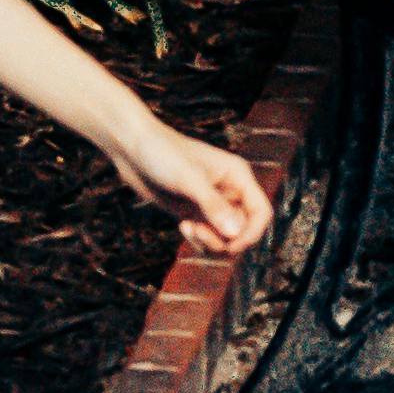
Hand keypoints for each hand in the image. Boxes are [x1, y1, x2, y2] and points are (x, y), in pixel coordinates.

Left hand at [117, 120, 272, 254]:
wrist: (132, 147)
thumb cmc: (163, 154)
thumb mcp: (189, 179)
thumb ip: (213, 206)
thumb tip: (235, 235)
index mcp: (238, 177)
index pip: (261, 213)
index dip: (251, 233)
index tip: (232, 245)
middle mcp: (230, 191)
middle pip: (244, 231)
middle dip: (225, 240)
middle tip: (199, 233)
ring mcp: (212, 204)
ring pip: (226, 238)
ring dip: (210, 243)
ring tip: (189, 230)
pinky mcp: (194, 212)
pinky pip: (208, 238)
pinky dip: (199, 241)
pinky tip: (183, 227)